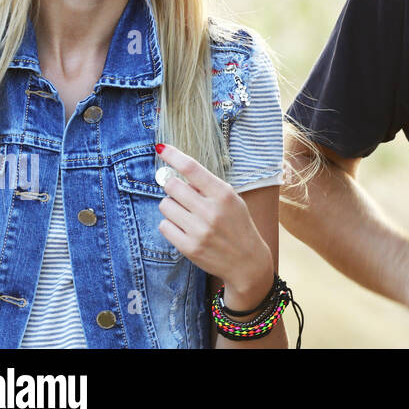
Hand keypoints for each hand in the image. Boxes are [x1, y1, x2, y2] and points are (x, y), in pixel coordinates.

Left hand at [155, 143, 272, 307]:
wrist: (247, 261)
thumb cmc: (238, 225)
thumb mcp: (232, 200)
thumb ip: (208, 187)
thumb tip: (177, 175)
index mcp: (224, 194)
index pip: (192, 168)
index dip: (173, 156)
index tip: (161, 147)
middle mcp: (211, 210)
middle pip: (172, 186)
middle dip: (172, 186)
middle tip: (180, 193)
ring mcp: (199, 230)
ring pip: (165, 206)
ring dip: (171, 207)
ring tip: (186, 214)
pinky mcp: (189, 247)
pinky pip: (164, 226)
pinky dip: (170, 225)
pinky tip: (183, 228)